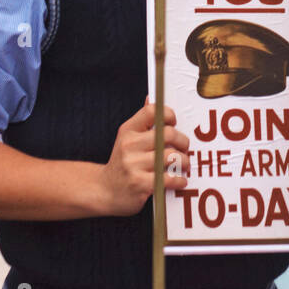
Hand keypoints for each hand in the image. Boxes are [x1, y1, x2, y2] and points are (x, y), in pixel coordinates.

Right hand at [99, 97, 190, 216]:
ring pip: (171, 156)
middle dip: (183, 142)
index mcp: (128, 131)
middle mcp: (129, 145)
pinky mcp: (140, 184)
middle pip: (167, 134)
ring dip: (183, 162)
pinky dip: (179, 180)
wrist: (104, 190)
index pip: (152, 112)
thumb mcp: (127, 139)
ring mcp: (133, 165)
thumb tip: (151, 98)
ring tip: (183, 165)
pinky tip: (180, 180)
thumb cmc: (122, 163)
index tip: (174, 124)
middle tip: (184, 149)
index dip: (168, 115)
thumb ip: (142, 121)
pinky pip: (168, 178)